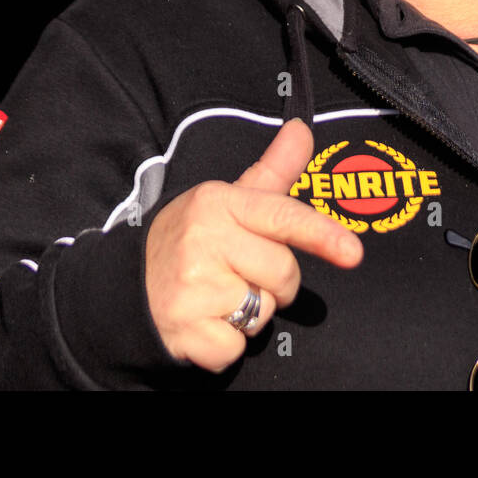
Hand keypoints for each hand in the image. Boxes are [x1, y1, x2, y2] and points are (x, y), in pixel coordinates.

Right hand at [145, 118, 363, 371]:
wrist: (124, 285)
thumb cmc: (192, 240)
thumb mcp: (227, 199)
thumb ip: (273, 169)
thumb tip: (304, 128)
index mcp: (219, 203)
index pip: (281, 216)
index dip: (321, 234)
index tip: (352, 252)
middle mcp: (203, 239)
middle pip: (283, 273)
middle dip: (276, 286)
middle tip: (244, 276)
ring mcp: (192, 285)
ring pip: (263, 314)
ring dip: (250, 316)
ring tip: (219, 297)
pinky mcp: (183, 328)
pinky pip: (235, 348)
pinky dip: (226, 346)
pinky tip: (204, 324)